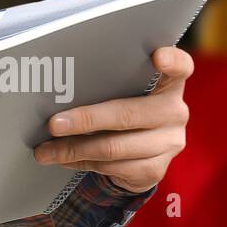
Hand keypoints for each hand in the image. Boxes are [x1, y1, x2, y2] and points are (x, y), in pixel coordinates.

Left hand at [32, 46, 193, 193]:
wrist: (138, 150)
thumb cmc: (121, 103)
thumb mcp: (119, 88)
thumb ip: (105, 80)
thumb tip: (57, 82)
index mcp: (169, 82)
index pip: (181, 66)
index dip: (171, 61)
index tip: (157, 56)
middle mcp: (175, 111)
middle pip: (128, 114)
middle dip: (85, 120)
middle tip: (52, 125)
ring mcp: (169, 143)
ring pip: (114, 148)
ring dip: (73, 149)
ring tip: (45, 150)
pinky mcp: (156, 170)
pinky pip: (113, 168)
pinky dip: (82, 162)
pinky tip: (63, 158)